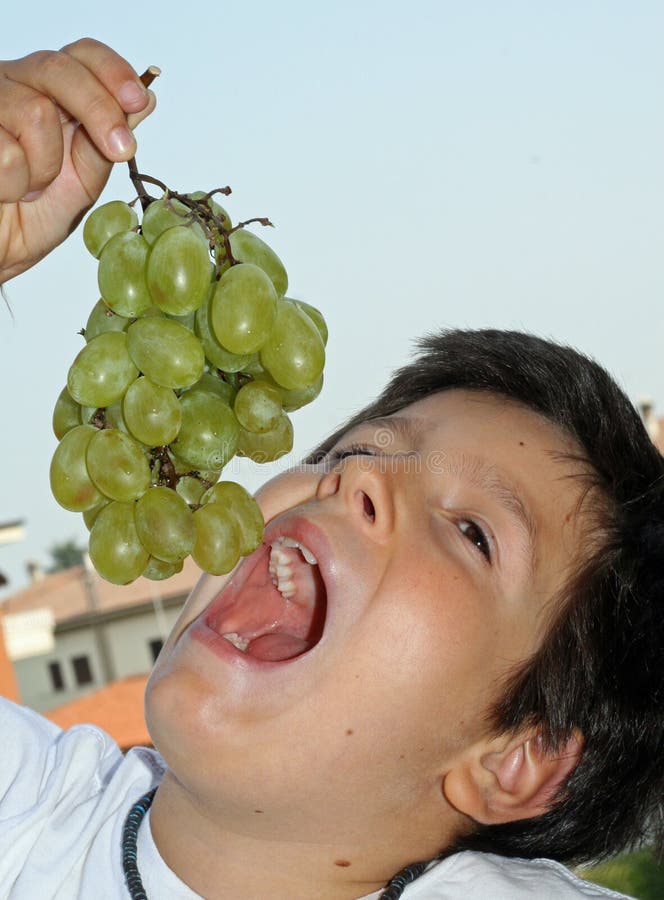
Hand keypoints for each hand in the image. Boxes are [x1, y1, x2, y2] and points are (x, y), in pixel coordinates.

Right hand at [0, 38, 155, 283]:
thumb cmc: (34, 216)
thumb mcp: (84, 180)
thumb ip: (108, 141)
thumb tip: (146, 100)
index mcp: (49, 93)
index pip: (81, 56)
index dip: (112, 72)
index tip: (138, 100)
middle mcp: (15, 87)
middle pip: (59, 70)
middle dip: (99, 111)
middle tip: (120, 150)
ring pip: (34, 111)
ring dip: (46, 166)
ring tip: (32, 188)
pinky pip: (6, 152)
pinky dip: (16, 184)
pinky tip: (6, 192)